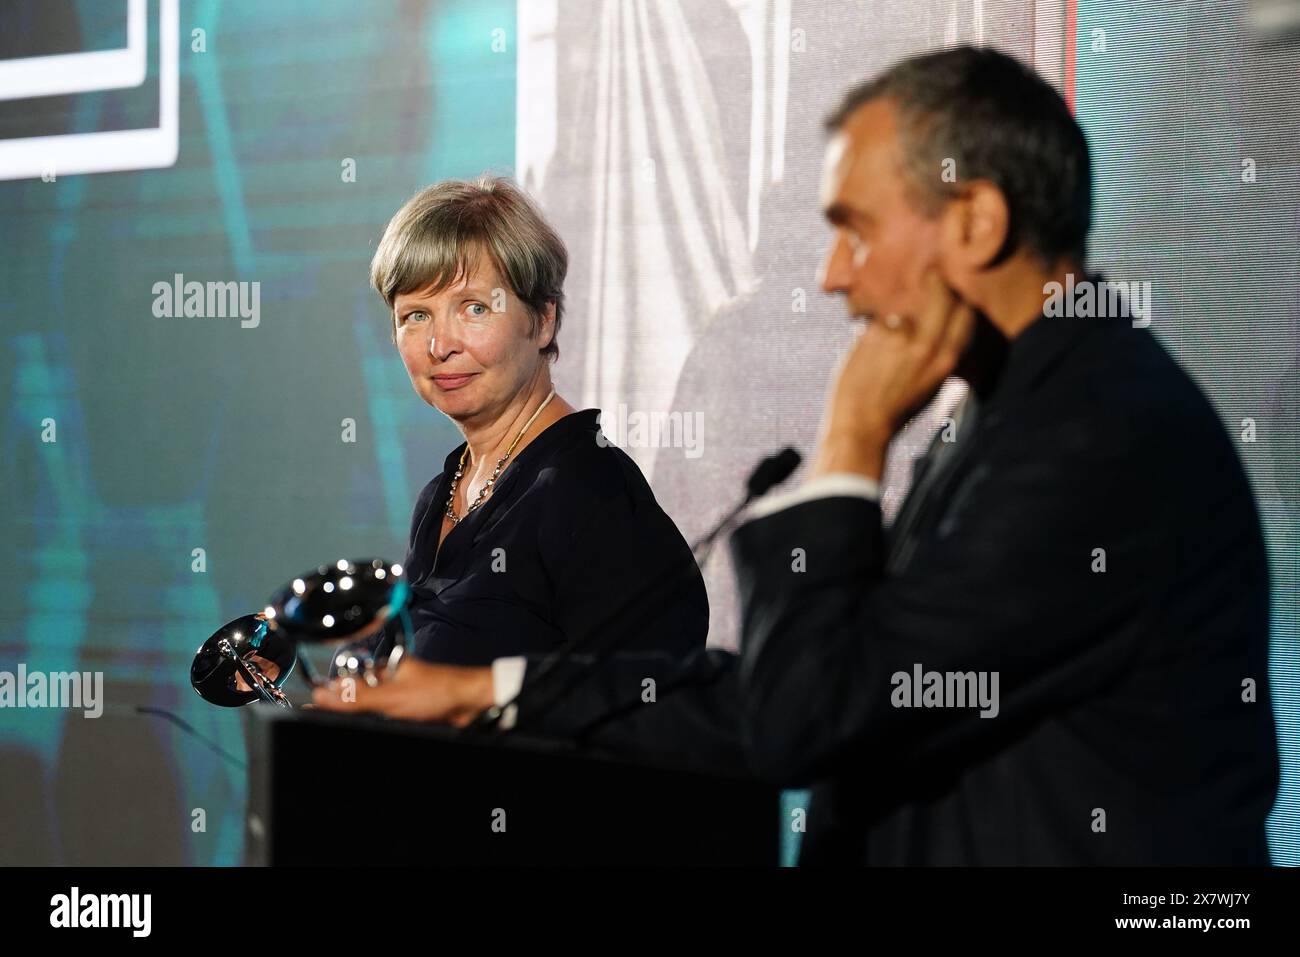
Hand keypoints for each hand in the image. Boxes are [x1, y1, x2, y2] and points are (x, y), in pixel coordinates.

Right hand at [310, 657, 494, 725]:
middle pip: (357, 700)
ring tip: (356, 722)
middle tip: (332, 720)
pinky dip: (378, 725)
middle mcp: (389, 682)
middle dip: (347, 711)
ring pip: (370, 713)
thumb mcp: (391, 697)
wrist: (471, 706)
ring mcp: (399, 700)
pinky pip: (384, 721)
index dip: (329, 695)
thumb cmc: (439, 691)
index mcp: (383, 670)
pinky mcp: (408, 715)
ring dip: (363, 719)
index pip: (346, 682)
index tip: (312, 708)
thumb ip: (356, 698)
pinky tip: (377, 727)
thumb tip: (322, 694)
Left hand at [811, 267, 974, 479]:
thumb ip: (939, 353)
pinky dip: (873, 321)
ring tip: (888, 322)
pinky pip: (878, 314)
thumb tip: (940, 324)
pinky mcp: (874, 333)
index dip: (960, 299)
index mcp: (948, 360)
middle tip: (930, 274)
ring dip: (897, 304)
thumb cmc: (896, 408)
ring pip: (906, 302)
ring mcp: (901, 337)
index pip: (967, 314)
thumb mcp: (931, 383)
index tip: (952, 292)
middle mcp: (929, 346)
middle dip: (938, 281)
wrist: (861, 424)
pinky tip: (867, 338)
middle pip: (944, 294)